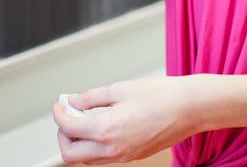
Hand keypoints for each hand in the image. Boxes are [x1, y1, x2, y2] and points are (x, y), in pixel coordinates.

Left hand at [51, 76, 193, 163]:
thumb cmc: (159, 95)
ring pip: (86, 158)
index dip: (58, 115)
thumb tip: (73, 101)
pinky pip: (103, 157)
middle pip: (71, 154)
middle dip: (62, 134)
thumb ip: (92, 97)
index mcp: (107, 129)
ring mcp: (122, 156)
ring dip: (77, 142)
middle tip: (67, 114)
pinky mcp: (131, 157)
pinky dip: (93, 144)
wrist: (188, 109)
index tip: (58, 105)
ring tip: (83, 118)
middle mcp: (112, 149)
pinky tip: (100, 124)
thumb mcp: (120, 88)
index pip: (68, 128)